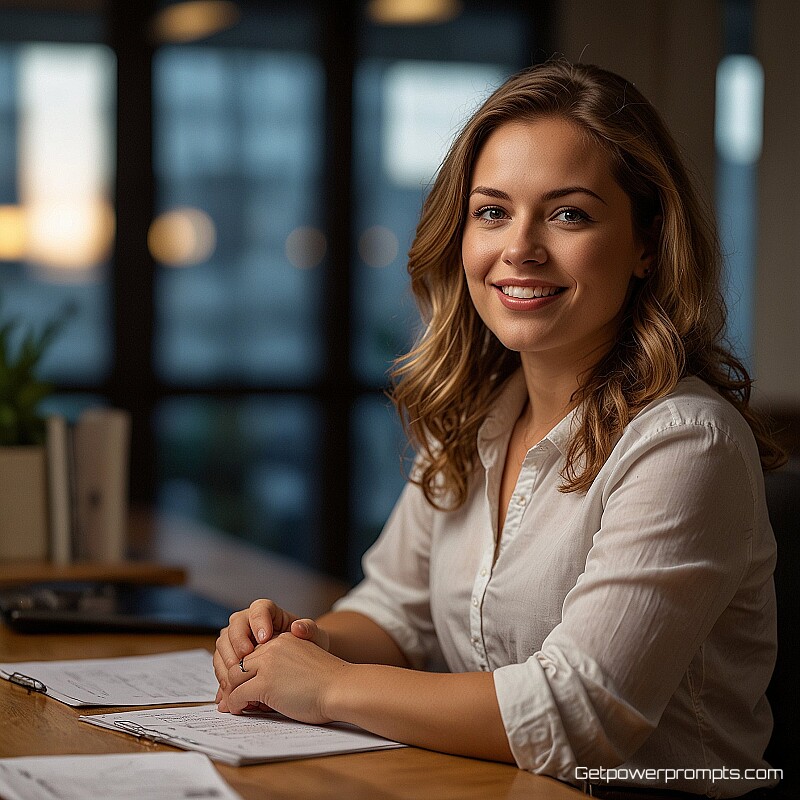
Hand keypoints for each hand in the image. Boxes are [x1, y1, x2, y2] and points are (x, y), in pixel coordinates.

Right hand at [213, 599, 328, 705]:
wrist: (303, 663)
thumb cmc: (308, 644)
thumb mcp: (314, 636)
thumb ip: (309, 629)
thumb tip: (298, 627)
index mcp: (267, 612)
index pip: (258, 610)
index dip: (258, 622)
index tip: (265, 639)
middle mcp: (248, 623)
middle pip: (234, 626)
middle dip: (237, 643)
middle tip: (244, 658)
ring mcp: (236, 640)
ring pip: (223, 646)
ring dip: (226, 662)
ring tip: (237, 677)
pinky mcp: (231, 659)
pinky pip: (221, 666)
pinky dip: (224, 678)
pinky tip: (231, 690)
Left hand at [221, 632, 348, 723]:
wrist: (341, 687)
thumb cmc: (328, 682)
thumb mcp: (303, 663)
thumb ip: (283, 666)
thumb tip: (265, 684)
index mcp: (283, 639)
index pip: (252, 653)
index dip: (244, 671)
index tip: (240, 685)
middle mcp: (273, 647)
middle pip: (239, 663)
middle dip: (232, 681)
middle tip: (231, 697)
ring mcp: (267, 664)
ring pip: (234, 677)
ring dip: (230, 692)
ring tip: (232, 705)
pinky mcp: (265, 682)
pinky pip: (238, 694)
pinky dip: (234, 704)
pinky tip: (237, 710)